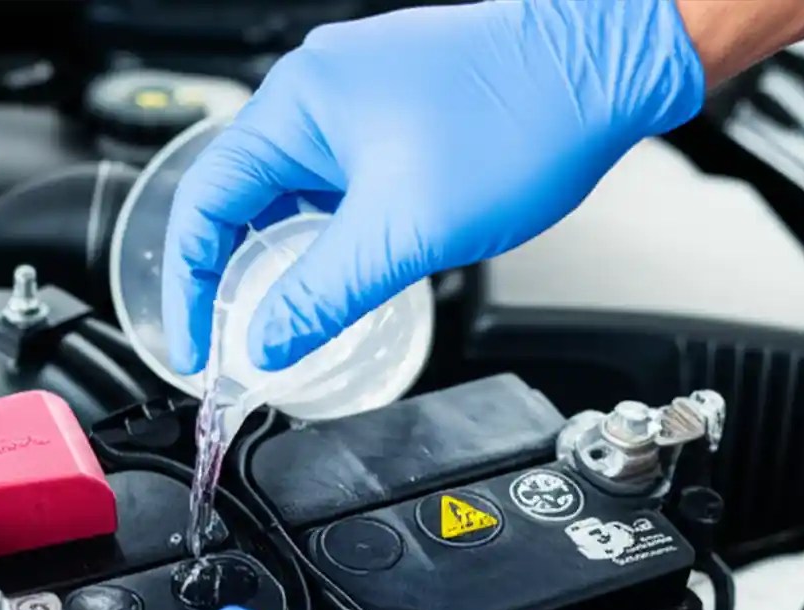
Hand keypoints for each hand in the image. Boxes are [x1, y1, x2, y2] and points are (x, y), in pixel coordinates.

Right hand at [163, 0, 704, 373]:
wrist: (612, 68)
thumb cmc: (522, 118)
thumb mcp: (404, 233)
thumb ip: (322, 296)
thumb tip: (268, 343)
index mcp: (298, 103)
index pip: (205, 204)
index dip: (190, 286)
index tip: (199, 347)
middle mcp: (315, 90)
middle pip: (240, 198)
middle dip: (233, 276)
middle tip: (234, 339)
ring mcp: (355, 97)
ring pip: (290, 193)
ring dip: (286, 254)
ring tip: (291, 312)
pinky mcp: (392, 112)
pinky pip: (332, 180)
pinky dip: (328, 230)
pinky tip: (344, 265)